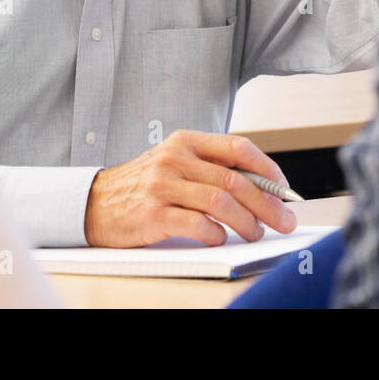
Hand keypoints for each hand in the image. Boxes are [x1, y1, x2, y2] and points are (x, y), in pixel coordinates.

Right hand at [83, 130, 297, 247]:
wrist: (94, 202)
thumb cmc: (143, 185)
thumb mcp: (174, 163)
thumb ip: (210, 168)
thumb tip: (262, 189)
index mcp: (185, 141)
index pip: (237, 147)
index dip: (267, 169)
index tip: (284, 188)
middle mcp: (174, 159)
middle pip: (235, 180)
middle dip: (268, 204)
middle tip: (284, 221)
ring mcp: (162, 186)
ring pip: (221, 202)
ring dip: (247, 222)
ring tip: (256, 234)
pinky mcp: (152, 215)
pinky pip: (197, 224)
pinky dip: (216, 234)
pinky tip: (220, 238)